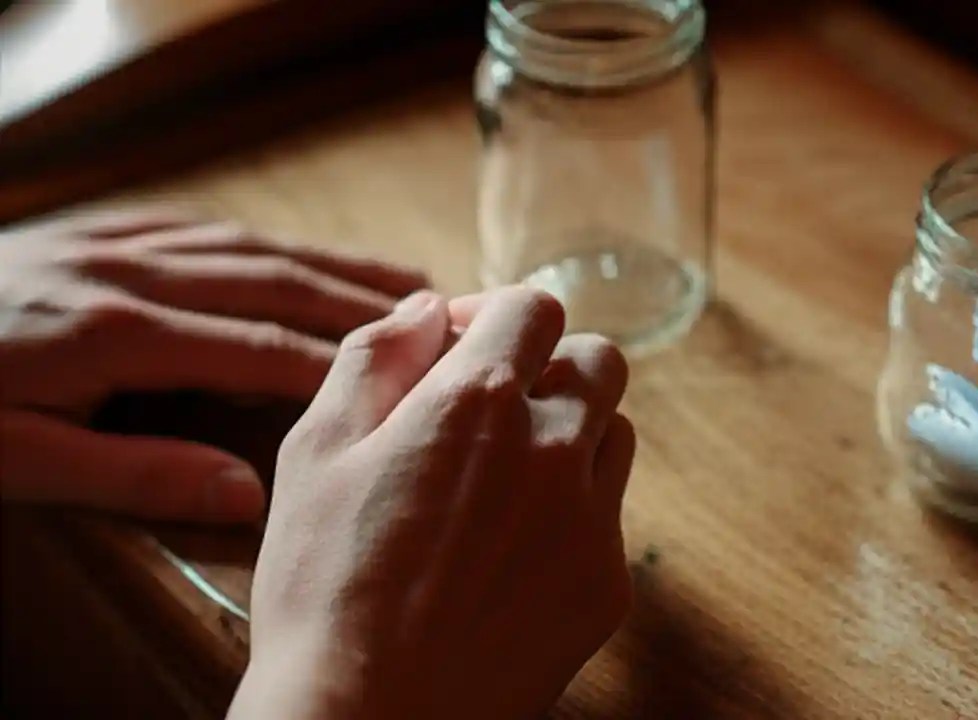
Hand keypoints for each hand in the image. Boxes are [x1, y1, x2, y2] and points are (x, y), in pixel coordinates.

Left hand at [0, 208, 426, 521]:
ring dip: (331, 258)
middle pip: (276, 279)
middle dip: (366, 297)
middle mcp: (131, 273)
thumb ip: (134, 477)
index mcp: (118, 333)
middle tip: (446, 310)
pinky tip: (292, 249)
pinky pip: (198, 224)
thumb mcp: (14, 460)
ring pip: (249, 244)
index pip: (263, 347)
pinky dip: (263, 238)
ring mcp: (114, 242)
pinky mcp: (93, 230)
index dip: (348, 363)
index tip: (419, 376)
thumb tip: (250, 495)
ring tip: (403, 275)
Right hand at [230, 287, 634, 719]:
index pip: (536, 306)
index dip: (498, 314)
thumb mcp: (316, 451)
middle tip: (495, 405)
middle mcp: (552, 450)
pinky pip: (608, 516)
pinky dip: (572, 512)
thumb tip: (428, 308)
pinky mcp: (606, 584)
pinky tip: (510, 552)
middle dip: (550, 365)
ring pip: (614, 434)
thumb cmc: (324, 587)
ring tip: (504, 477)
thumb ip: (375, 357)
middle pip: (598, 360)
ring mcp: (589, 520)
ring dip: (571, 432)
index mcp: (476, 403)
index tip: (465, 346)